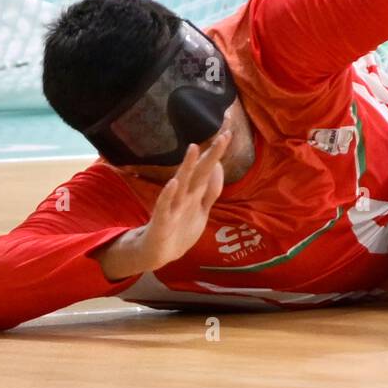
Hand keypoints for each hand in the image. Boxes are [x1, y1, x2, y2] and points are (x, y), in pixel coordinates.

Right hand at [99, 132, 229, 279]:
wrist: (158, 253)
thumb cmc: (180, 228)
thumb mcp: (201, 210)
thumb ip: (210, 191)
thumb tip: (219, 168)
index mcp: (195, 193)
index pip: (208, 170)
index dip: (218, 154)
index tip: (228, 134)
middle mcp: (184, 195)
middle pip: (199, 172)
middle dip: (210, 155)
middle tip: (223, 136)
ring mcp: (173, 206)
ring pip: (181, 184)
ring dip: (186, 167)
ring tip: (193, 148)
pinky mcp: (162, 221)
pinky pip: (164, 206)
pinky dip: (168, 195)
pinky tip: (173, 183)